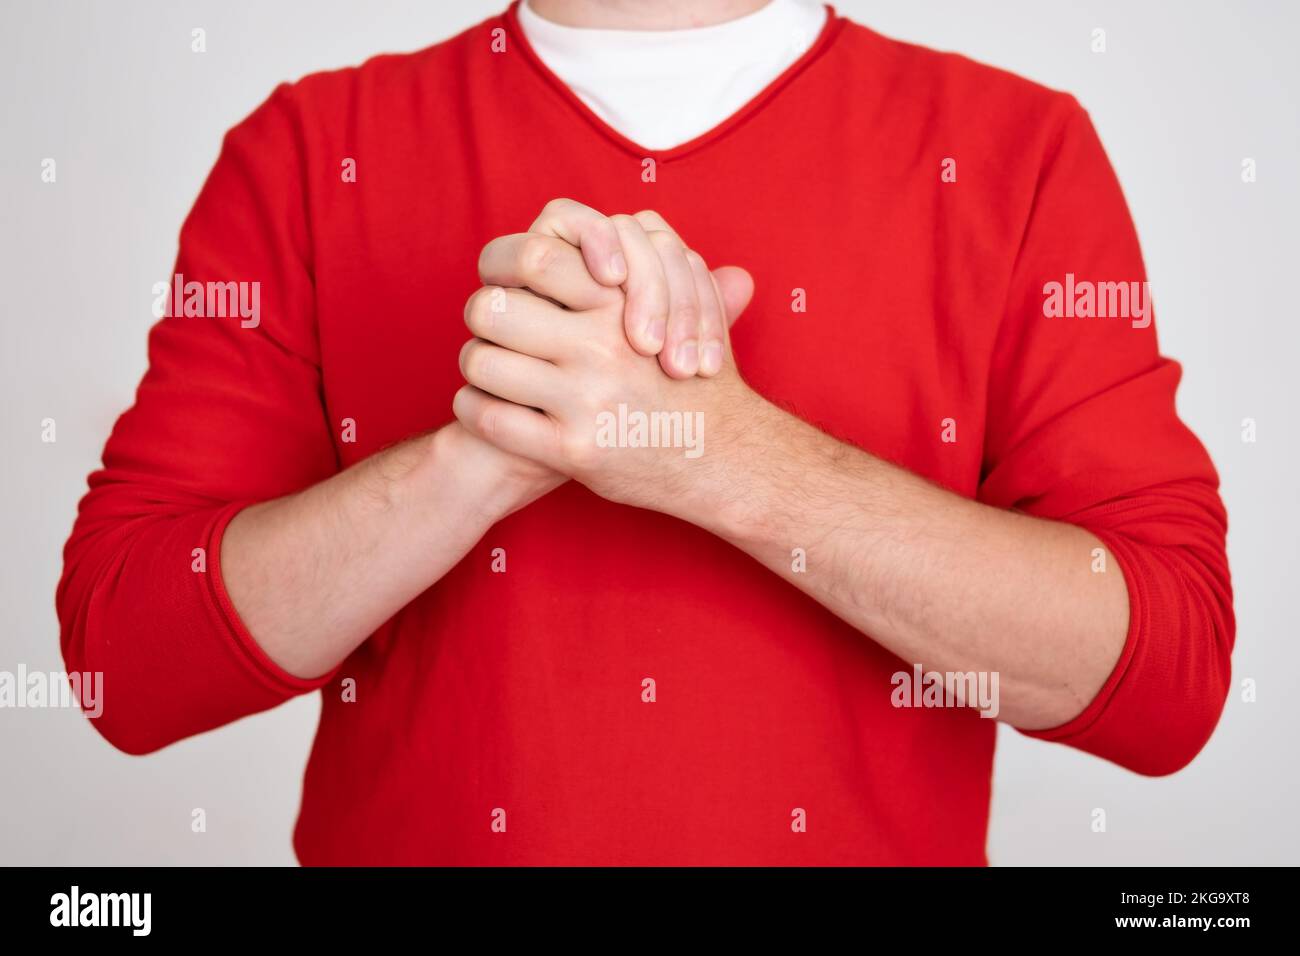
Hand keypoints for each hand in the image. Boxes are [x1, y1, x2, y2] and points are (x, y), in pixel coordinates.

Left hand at [453, 231, 755, 517]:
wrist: (726, 459)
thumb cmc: (699, 381)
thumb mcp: (692, 311)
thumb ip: (659, 267)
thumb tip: (635, 224)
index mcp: (622, 305)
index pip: (532, 255)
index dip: (505, 265)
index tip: (510, 284)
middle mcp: (602, 347)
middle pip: (490, 308)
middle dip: (483, 317)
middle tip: (492, 330)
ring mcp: (585, 399)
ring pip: (481, 363)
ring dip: (478, 366)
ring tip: (491, 371)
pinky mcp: (572, 450)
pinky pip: (489, 418)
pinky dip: (476, 411)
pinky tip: (489, 409)